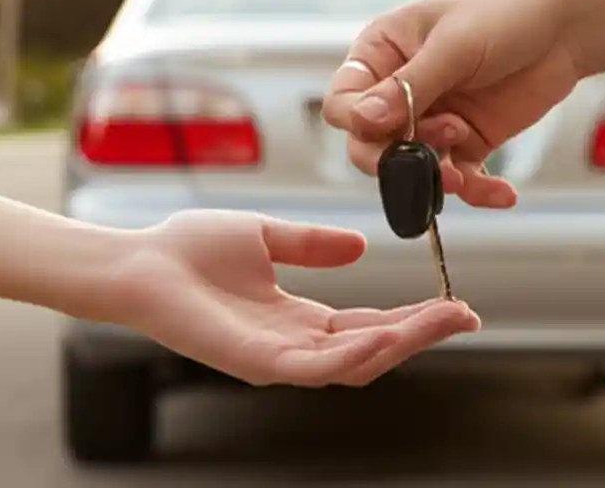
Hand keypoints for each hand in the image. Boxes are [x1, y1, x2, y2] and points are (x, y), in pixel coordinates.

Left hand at [101, 210, 480, 386]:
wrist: (138, 260)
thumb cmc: (187, 250)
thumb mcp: (266, 237)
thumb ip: (311, 244)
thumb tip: (361, 246)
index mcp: (298, 318)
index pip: (369, 325)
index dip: (414, 317)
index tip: (454, 302)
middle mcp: (294, 345)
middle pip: (374, 349)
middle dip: (423, 333)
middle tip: (466, 315)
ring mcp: (277, 358)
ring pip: (355, 364)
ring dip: (404, 343)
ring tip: (445, 320)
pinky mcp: (256, 362)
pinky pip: (316, 367)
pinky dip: (356, 355)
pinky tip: (388, 336)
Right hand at [323, 0, 580, 207]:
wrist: (568, 26)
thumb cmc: (507, 14)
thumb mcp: (455, 46)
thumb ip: (409, 87)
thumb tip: (362, 122)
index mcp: (382, 52)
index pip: (344, 100)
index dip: (357, 123)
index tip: (387, 129)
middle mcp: (400, 89)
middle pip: (371, 143)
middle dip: (398, 157)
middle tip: (432, 156)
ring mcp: (433, 118)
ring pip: (413, 167)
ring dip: (438, 176)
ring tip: (465, 171)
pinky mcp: (467, 140)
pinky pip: (459, 177)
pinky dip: (478, 190)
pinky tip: (503, 193)